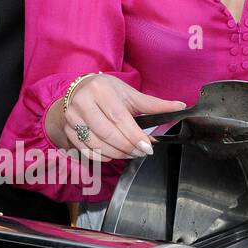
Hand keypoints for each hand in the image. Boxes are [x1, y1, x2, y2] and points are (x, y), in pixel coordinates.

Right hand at [48, 75, 185, 159]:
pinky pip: (86, 151)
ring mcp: (72, 118)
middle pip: (107, 133)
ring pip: (97, 144)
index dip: (134, 135)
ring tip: (130, 153)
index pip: (119, 118)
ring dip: (117, 154)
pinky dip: (103, 156)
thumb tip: (179, 107)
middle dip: (127, 147)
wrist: (78, 92)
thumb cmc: (107, 92)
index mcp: (100, 90)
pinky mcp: (68, 131)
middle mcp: (82, 103)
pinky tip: (114, 154)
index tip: (148, 147)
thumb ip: (154, 104)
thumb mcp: (129, 94)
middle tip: (141, 152)